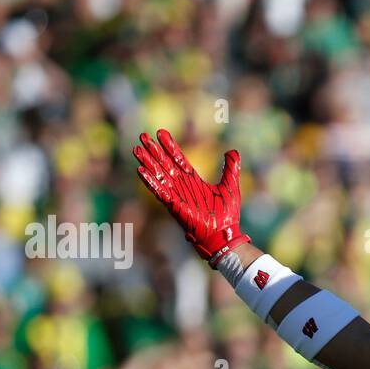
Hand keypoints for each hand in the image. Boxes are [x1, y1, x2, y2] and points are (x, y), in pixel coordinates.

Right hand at [133, 129, 248, 265]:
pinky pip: (159, 191)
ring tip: (136, 149)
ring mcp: (177, 195)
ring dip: (148, 162)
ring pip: (159, 175)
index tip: (160, 133)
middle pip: (164, 164)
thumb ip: (231, 168)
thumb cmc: (227, 215)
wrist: (224, 235)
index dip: (170, 146)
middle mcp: (183, 186)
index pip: (178, 159)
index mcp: (194, 180)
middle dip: (154, 151)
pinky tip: (140, 170)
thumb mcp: (230, 186)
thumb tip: (233, 151)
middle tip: (142, 136)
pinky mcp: (174, 205)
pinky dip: (150, 182)